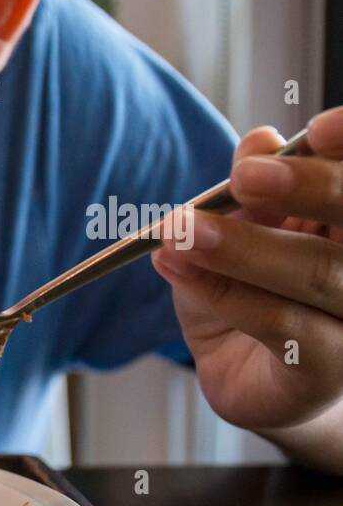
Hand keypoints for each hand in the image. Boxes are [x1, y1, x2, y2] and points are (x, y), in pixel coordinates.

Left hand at [152, 106, 342, 430]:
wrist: (251, 377)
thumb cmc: (257, 293)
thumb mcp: (244, 230)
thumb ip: (254, 187)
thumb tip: (260, 141)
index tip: (320, 128)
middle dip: (308, 188)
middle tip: (244, 176)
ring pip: (320, 274)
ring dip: (246, 247)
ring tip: (181, 230)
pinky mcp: (327, 370)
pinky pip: (282, 325)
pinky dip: (226, 294)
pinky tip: (178, 267)